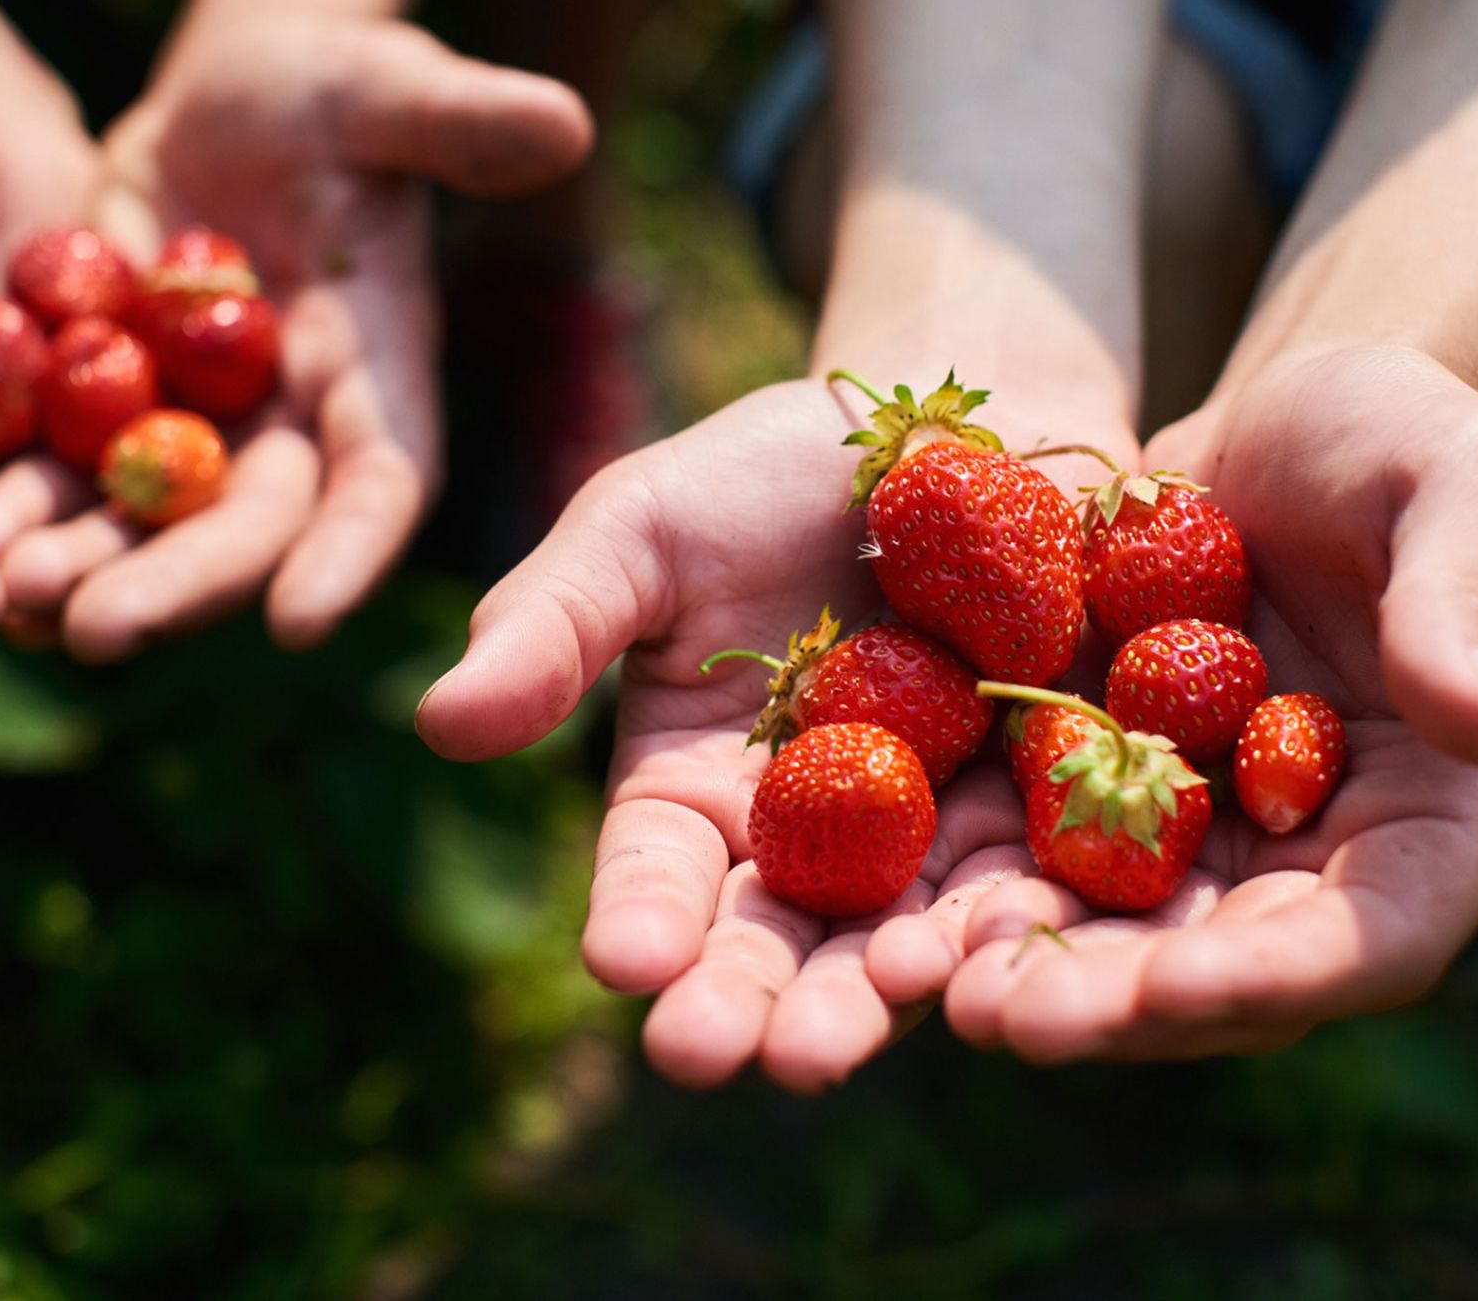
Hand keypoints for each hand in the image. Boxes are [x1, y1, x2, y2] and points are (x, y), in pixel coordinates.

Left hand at [0, 19, 592, 658]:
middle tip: (99, 633)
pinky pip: (53, 471)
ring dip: (72, 565)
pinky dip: (5, 507)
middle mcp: (290, 433)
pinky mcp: (104, 407)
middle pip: (244, 531)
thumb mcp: (389, 94)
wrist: (227, 109)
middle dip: (175, 584)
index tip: (298, 620)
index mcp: (376, 381)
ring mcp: (195, 431)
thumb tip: (565, 125)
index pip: (378, 484)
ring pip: (136, 523)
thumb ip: (463, 122)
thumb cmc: (333, 98)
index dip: (345, 554)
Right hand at [418, 374, 1138, 1088]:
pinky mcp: (1039, 812)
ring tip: (845, 1039)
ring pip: (895, 937)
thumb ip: (552, 625)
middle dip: (747, 1003)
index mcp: (691, 790)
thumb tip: (438, 722)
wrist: (947, 421)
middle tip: (723, 1056)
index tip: (624, 961)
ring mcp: (927, 834)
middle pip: (772, 940)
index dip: (638, 919)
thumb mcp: (639, 530)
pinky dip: (1008, 926)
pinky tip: (998, 955)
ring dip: (869, 996)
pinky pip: (1026, 883)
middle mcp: (806, 839)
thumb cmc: (763, 473)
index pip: (653, 875)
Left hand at [904, 346, 1477, 1061]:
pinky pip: (1035, 852)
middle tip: (1001, 1017)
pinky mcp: (1103, 788)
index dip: (1272, 976)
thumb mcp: (1459, 484)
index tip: (1171, 991)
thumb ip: (1465, 601)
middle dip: (1114, 1001)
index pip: (1368, 936)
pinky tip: (889, 901)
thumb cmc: (1397, 435)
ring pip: (1115, 931)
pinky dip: (969, 882)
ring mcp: (1200, 831)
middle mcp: (1314, 855)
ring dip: (1023, 962)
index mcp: (1434, 815)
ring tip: (921, 981)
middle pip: (1220, 965)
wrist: (1265, 422)